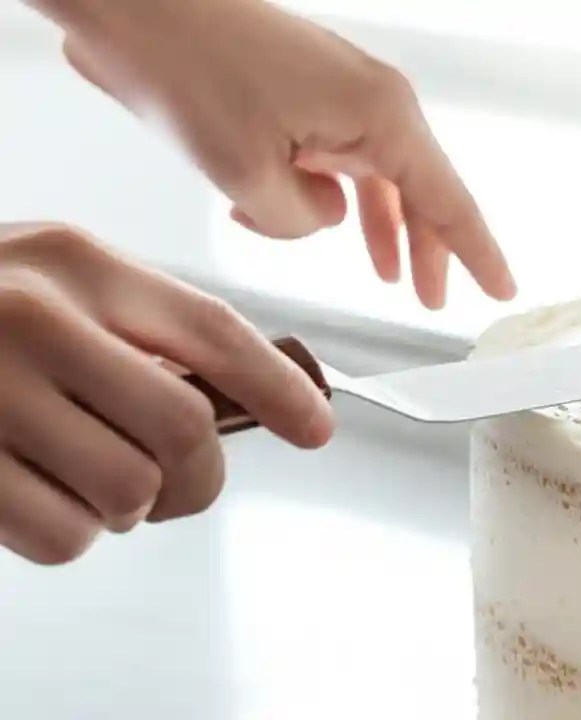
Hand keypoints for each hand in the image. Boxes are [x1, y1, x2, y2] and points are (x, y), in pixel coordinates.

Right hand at [0, 223, 332, 564]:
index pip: (213, 330)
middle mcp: (32, 317)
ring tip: (91, 482)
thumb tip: (238, 401)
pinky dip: (69, 536)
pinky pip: (61, 535)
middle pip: (184, 427)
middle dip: (199, 475)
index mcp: (76, 264)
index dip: (280, 387)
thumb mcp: (52, 287)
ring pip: (127, 489)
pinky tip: (40, 499)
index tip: (317, 426)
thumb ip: (133, 331)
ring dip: (126, 508)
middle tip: (179, 484)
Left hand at [39, 0, 515, 308]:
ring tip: (383, 272)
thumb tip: (324, 215)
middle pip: (419, 190)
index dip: (477, 253)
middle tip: (431, 298)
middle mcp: (374, 99)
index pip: (448, 201)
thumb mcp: (249, 179)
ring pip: (375, 176)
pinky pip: (334, 155)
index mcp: (381, 115)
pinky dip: (323, 194)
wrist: (137, 1)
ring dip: (374, 224)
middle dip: (425, 248)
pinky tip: (293, 217)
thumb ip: (303, 222)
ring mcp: (341, 91)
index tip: (502, 288)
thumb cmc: (190, 70)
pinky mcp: (307, 90)